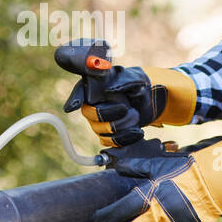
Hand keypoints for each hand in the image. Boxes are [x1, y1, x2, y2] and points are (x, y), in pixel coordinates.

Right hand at [62, 66, 197, 147]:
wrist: (148, 102)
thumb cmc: (139, 85)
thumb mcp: (136, 78)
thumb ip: (124, 80)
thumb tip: (110, 90)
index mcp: (94, 86)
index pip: (79, 92)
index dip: (74, 99)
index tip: (73, 106)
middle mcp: (92, 104)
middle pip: (90, 115)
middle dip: (110, 114)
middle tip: (127, 109)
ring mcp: (98, 121)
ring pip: (101, 131)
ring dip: (122, 126)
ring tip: (136, 116)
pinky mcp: (107, 135)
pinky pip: (111, 142)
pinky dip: (126, 138)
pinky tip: (137, 131)